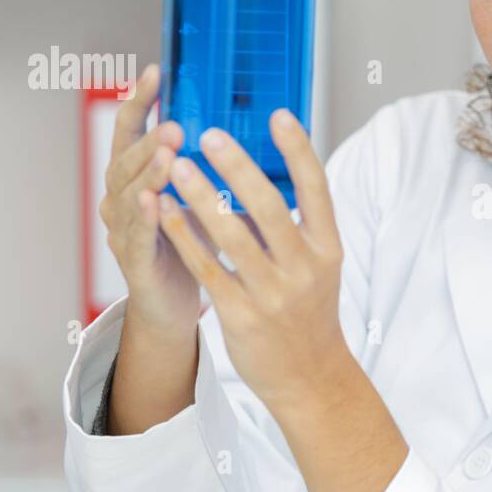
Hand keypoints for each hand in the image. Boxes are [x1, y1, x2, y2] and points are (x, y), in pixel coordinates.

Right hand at [99, 62, 204, 333]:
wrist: (175, 305)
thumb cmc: (192, 245)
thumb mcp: (203, 195)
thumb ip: (211, 162)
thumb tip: (248, 120)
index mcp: (136, 178)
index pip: (131, 131)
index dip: (140, 101)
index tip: (156, 71)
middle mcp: (121, 200)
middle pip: (126, 161)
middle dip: (148, 140)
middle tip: (174, 124)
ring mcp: (123, 231)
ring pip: (127, 196)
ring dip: (147, 173)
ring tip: (165, 154)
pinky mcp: (134, 263)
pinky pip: (136, 237)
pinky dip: (144, 218)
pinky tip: (153, 201)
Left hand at [156, 108, 349, 412]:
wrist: (309, 376)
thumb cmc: (308, 312)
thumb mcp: (318, 266)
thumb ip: (296, 226)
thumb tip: (261, 176)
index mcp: (327, 248)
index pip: (316, 189)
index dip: (299, 150)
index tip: (279, 115)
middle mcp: (304, 267)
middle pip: (268, 206)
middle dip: (236, 166)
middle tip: (207, 134)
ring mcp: (272, 292)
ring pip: (232, 234)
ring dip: (200, 195)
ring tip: (176, 164)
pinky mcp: (241, 314)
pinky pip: (207, 266)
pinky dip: (183, 235)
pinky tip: (163, 211)